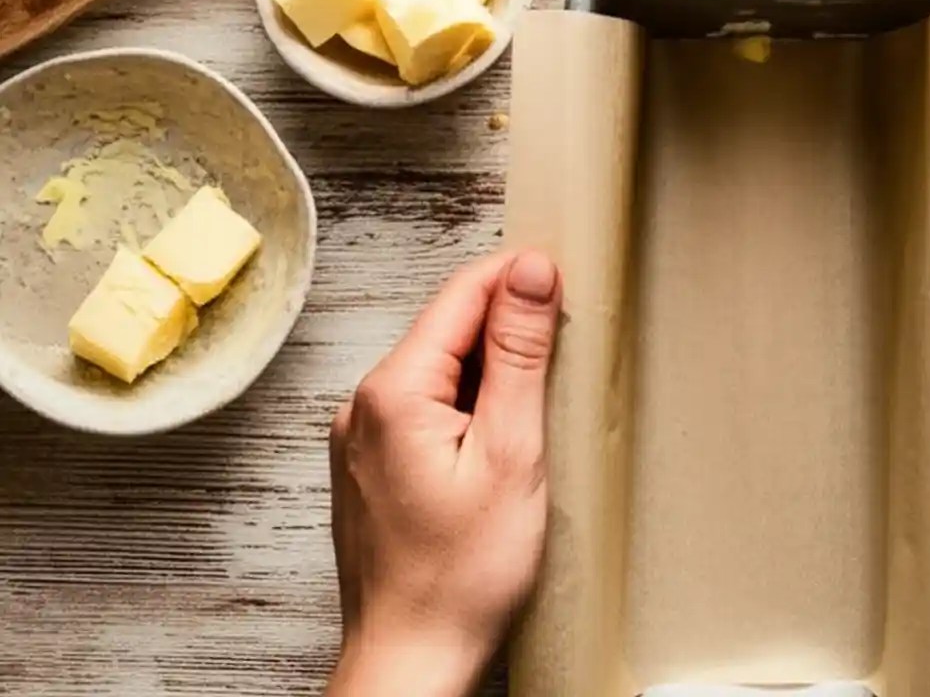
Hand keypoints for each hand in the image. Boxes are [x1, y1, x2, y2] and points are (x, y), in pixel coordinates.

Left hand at [326, 251, 561, 696]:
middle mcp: (363, 406)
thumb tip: (529, 272)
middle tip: (567, 346)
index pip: (460, 295)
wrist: (412, 658)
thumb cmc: (462, 574)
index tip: (565, 276)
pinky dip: (466, 408)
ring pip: (436, 372)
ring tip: (539, 405)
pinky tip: (499, 441)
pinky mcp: (372, 468)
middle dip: (507, 326)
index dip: (516, 277)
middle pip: (446, 331)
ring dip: (489, 370)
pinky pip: (422, 411)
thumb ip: (518, 355)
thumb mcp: (511, 452)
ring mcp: (361, 439)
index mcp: (393, 391)